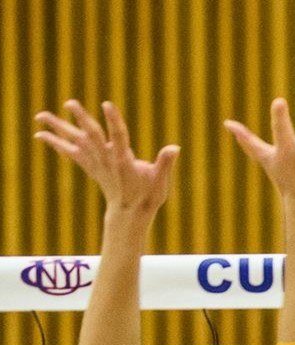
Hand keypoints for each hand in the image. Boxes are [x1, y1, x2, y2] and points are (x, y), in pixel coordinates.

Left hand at [33, 100, 178, 214]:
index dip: (114, 120)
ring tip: (40, 115)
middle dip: (81, 119)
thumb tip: (175, 148)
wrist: (130, 213)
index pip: (118, 137)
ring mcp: (96, 163)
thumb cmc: (148, 195)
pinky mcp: (90, 167)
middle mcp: (106, 160)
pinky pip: (70, 153)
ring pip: (74, 142)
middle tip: (69, 102)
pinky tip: (41, 134)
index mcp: (124, 161)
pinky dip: (55, 143)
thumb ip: (165, 163)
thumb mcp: (160, 180)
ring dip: (57, 128)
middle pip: (92, 135)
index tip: (107, 104)